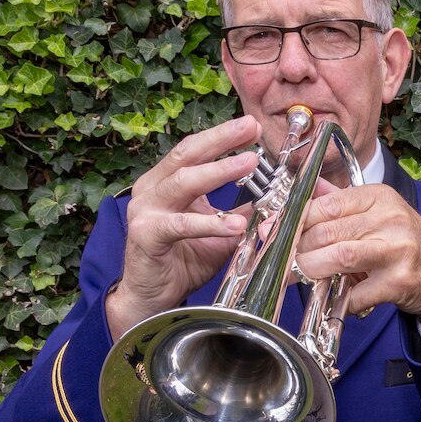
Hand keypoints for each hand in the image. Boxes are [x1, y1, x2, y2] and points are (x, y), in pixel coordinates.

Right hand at [105, 116, 263, 339]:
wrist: (152, 296)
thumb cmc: (182, 260)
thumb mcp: (218, 231)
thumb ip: (240, 214)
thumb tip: (274, 200)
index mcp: (167, 182)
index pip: (196, 150)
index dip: (223, 136)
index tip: (252, 125)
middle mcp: (153, 189)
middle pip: (188, 154)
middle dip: (222, 139)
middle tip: (251, 127)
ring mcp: (146, 211)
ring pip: (184, 182)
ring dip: (219, 171)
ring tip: (250, 162)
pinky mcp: (147, 235)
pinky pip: (182, 225)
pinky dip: (211, 224)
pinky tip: (235, 223)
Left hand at [296, 182, 420, 347]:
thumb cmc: (406, 245)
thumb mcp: (378, 215)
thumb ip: (338, 205)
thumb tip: (291, 200)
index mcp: (380, 197)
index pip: (326, 204)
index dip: (295, 220)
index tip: (277, 232)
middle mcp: (390, 219)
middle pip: (327, 231)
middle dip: (299, 249)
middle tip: (285, 261)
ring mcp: (396, 250)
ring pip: (337, 257)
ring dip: (312, 270)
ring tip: (302, 276)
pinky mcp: (398, 281)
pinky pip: (355, 293)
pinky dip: (340, 300)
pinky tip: (337, 298)